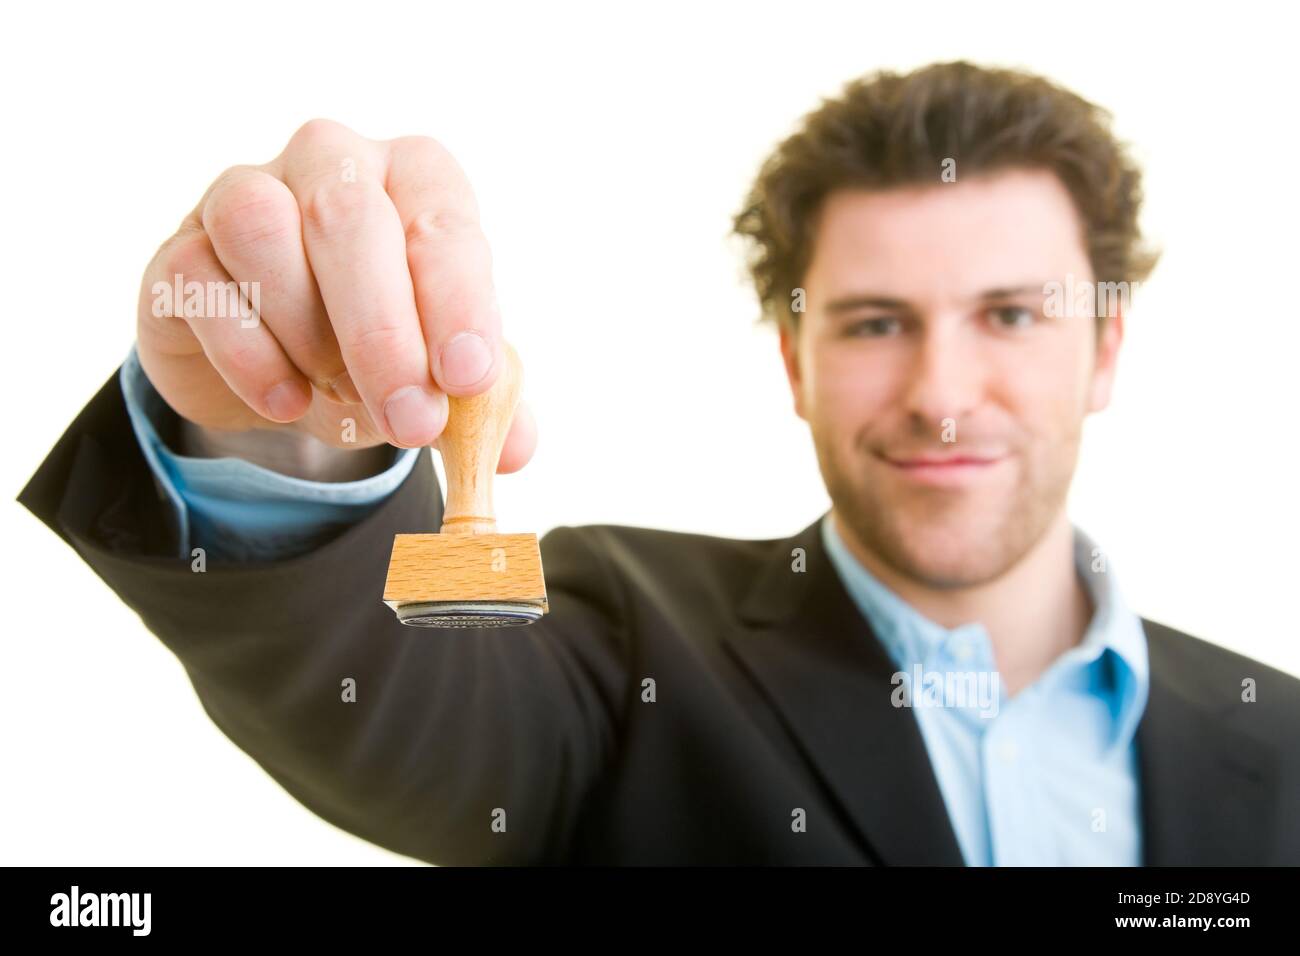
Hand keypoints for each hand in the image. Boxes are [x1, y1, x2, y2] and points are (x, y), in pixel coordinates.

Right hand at [136, 119, 534, 474]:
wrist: (275, 370)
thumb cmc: (373, 350)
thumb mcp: (436, 374)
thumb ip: (483, 405)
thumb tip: (513, 447)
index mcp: (414, 178)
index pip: (442, 218)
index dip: (458, 299)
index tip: (467, 378)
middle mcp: (332, 162)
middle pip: (349, 217)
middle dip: (385, 333)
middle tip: (410, 420)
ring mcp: (244, 194)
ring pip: (262, 231)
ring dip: (310, 332)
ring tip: (341, 396)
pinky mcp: (181, 252)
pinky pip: (203, 286)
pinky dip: (250, 356)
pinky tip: (285, 400)